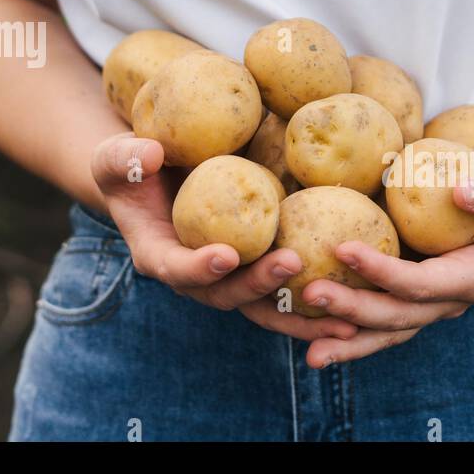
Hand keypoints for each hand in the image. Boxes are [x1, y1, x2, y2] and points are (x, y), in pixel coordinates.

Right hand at [91, 133, 356, 340]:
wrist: (158, 180)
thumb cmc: (134, 165)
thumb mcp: (116, 157)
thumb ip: (125, 157)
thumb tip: (151, 154)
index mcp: (159, 255)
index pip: (176, 269)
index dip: (199, 267)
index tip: (225, 254)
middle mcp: (197, 277)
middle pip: (229, 294)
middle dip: (260, 284)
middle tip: (293, 263)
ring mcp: (230, 280)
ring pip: (265, 307)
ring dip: (301, 315)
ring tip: (342, 318)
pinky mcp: (258, 271)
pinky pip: (288, 295)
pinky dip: (317, 305)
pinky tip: (357, 308)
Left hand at [296, 164, 473, 366]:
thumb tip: (461, 192)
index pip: (422, 283)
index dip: (383, 272)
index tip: (343, 248)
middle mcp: (451, 301)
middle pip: (397, 316)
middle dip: (352, 310)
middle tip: (310, 294)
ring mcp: (432, 304)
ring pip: (386, 331)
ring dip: (347, 340)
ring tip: (310, 352)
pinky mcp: (415, 296)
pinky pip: (380, 320)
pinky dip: (349, 332)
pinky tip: (313, 335)